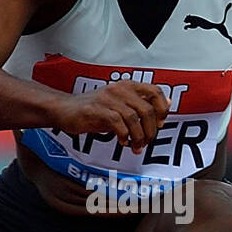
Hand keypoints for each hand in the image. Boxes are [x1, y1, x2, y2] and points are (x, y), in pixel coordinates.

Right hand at [55, 81, 170, 150]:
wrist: (65, 109)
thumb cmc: (94, 109)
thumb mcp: (121, 104)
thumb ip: (141, 103)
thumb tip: (167, 103)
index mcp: (127, 86)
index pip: (155, 92)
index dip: (162, 110)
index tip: (159, 124)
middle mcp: (119, 89)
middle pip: (147, 109)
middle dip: (151, 130)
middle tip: (146, 142)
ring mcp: (107, 98)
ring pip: (134, 118)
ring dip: (138, 137)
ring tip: (135, 146)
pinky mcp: (95, 110)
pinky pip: (117, 123)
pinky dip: (123, 136)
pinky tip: (122, 142)